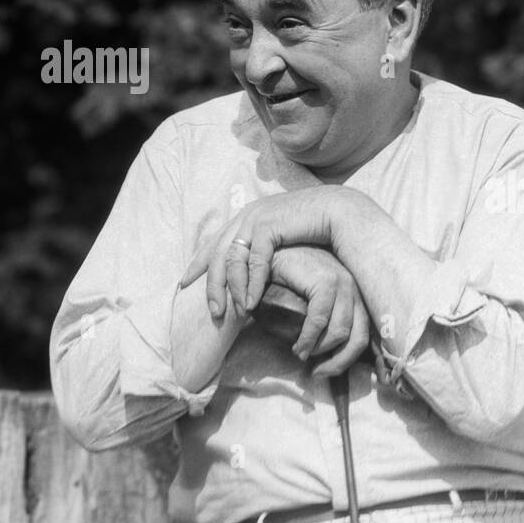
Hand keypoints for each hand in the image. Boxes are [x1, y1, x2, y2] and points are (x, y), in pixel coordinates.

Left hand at [179, 188, 356, 318]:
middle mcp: (246, 215)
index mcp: (247, 216)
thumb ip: (266, 246)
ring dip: (231, 289)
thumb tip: (255, 265)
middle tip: (211, 310)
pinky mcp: (269, 226)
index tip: (185, 282)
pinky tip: (253, 301)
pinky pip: (254, 260)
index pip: (215, 242)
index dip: (198, 263)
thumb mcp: (283, 236)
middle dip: (211, 285)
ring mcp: (256, 219)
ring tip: (233, 312)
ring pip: (231, 259)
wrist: (338, 211)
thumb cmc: (315, 226)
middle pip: (216, 254)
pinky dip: (252, 283)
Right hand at [257, 246, 370, 375]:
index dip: (345, 360)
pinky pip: (320, 319)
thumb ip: (324, 323)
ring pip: (340, 332)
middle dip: (336, 362)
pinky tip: (298, 344)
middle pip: (357, 339)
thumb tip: (328, 357)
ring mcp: (343, 283)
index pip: (362, 336)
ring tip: (300, 352)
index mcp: (354, 296)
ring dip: (318, 349)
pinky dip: (308, 337)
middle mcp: (354, 289)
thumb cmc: (290, 280)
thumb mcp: (312, 304)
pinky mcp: (325, 280)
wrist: (273, 253)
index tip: (324, 371)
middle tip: (315, 371)